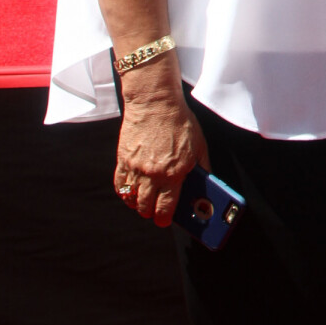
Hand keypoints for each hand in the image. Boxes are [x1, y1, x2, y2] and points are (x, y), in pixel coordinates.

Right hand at [114, 94, 208, 226]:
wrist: (155, 103)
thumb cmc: (180, 122)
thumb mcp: (199, 145)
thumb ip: (203, 167)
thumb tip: (206, 184)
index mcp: (175, 172)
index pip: (167, 207)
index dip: (165, 219)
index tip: (166, 221)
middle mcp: (153, 173)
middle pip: (147, 207)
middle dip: (151, 213)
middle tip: (156, 212)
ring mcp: (136, 167)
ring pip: (132, 199)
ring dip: (138, 204)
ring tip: (144, 202)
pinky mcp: (123, 159)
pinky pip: (119, 185)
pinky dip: (124, 192)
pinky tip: (131, 192)